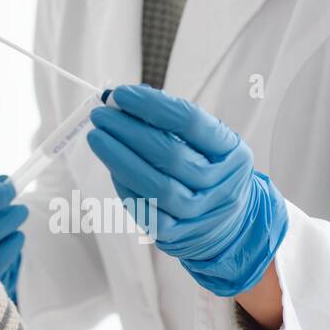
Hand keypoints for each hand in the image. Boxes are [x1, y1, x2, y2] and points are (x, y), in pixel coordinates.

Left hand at [86, 84, 287, 297]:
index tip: (121, 95)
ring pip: (156, 186)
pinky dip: (124, 186)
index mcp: (232, 153)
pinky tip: (111, 167)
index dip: (151, 105)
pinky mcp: (176, 235)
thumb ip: (168, 119)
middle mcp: (221, 185)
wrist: (227, 224)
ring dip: (119, 158)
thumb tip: (121, 100)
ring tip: (97, 137)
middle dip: (128, 130)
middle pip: (170, 154)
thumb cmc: (206, 168)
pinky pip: (145, 210)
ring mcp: (199, 213)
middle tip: (101, 114)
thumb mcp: (205, 141)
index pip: (190, 122)